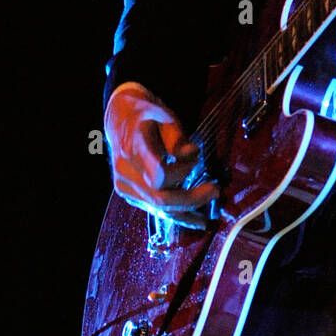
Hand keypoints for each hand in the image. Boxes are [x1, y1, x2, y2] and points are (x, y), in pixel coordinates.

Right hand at [104, 83, 218, 229]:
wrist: (120, 120)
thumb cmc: (147, 115)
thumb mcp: (164, 115)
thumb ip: (177, 137)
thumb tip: (192, 155)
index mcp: (134, 147)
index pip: (159, 175)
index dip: (182, 173)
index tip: (196, 161)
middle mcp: (126, 170)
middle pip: (160, 197)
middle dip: (191, 199)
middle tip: (215, 191)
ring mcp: (124, 185)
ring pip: (158, 208)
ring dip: (186, 212)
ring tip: (208, 216)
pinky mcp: (128, 193)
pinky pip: (153, 209)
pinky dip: (176, 214)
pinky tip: (195, 220)